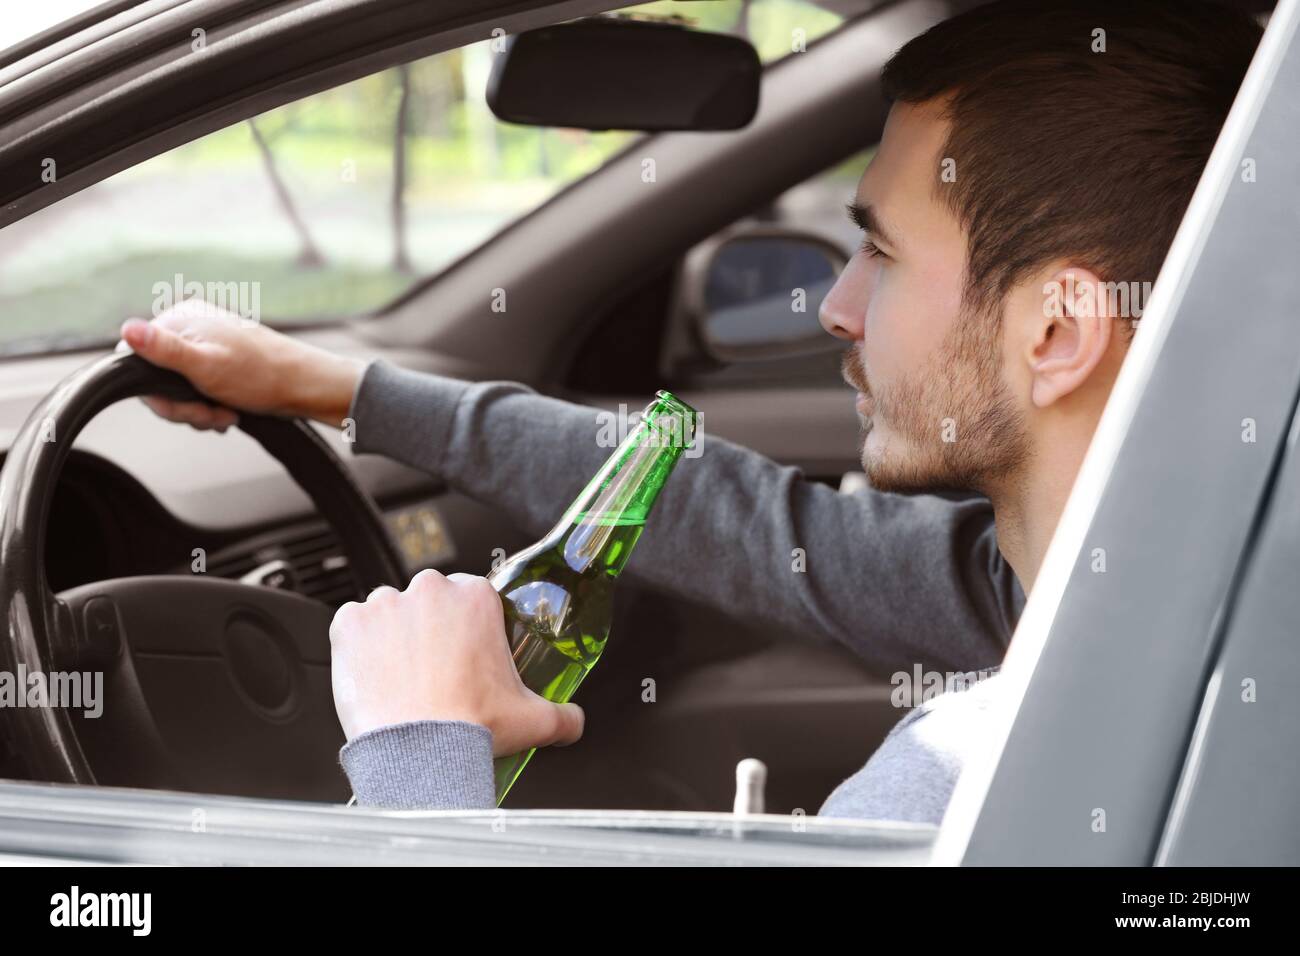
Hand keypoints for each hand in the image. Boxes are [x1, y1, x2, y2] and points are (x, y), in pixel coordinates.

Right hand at [118, 300, 363, 429]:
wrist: (306, 387)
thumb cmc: (263, 375)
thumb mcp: (206, 365)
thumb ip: (164, 350)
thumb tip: (127, 328)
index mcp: (182, 319)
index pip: (135, 358)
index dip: (155, 392)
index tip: (182, 404)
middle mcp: (190, 329)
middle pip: (157, 379)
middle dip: (183, 406)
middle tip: (210, 414)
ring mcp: (204, 347)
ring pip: (177, 390)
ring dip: (199, 411)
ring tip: (225, 413)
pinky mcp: (218, 365)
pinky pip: (196, 391)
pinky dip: (209, 407)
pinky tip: (228, 411)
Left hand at [329, 569, 584, 757]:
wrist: (418, 753)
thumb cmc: (470, 728)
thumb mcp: (534, 720)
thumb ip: (564, 716)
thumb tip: (574, 722)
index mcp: (476, 597)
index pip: (471, 594)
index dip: (468, 626)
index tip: (465, 651)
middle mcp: (430, 590)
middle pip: (431, 598)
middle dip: (432, 626)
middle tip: (436, 667)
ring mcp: (385, 603)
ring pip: (391, 609)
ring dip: (395, 634)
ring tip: (403, 675)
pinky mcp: (348, 623)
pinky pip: (352, 623)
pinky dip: (359, 645)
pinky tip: (374, 673)